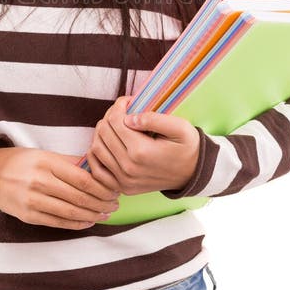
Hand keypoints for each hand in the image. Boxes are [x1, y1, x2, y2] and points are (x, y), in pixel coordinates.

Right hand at [0, 146, 120, 229]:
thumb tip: (97, 169)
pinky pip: (58, 222)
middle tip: (114, 204)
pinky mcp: (28, 215)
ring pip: (70, 212)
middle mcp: (40, 181)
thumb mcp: (45, 154)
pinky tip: (88, 221)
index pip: (82, 178)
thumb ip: (70, 162)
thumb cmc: (21, 161)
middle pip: (79, 197)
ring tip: (105, 214)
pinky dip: (76, 224)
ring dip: (92, 215)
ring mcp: (33, 200)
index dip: (102, 187)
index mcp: (47, 162)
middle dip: (101, 203)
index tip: (114, 190)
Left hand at [86, 95, 200, 194]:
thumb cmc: (187, 148)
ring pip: (96, 149)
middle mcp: (129, 168)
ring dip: (102, 132)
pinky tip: (107, 144)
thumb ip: (154, 119)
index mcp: (141, 151)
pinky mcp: (122, 187)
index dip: (119, 106)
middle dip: (110, 116)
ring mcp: (124, 180)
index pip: (116, 121)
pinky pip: (97, 170)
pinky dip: (96, 155)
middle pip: (103, 133)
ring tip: (115, 125)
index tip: (128, 101)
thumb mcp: (180, 128)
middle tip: (122, 111)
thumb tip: (129, 117)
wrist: (192, 174)